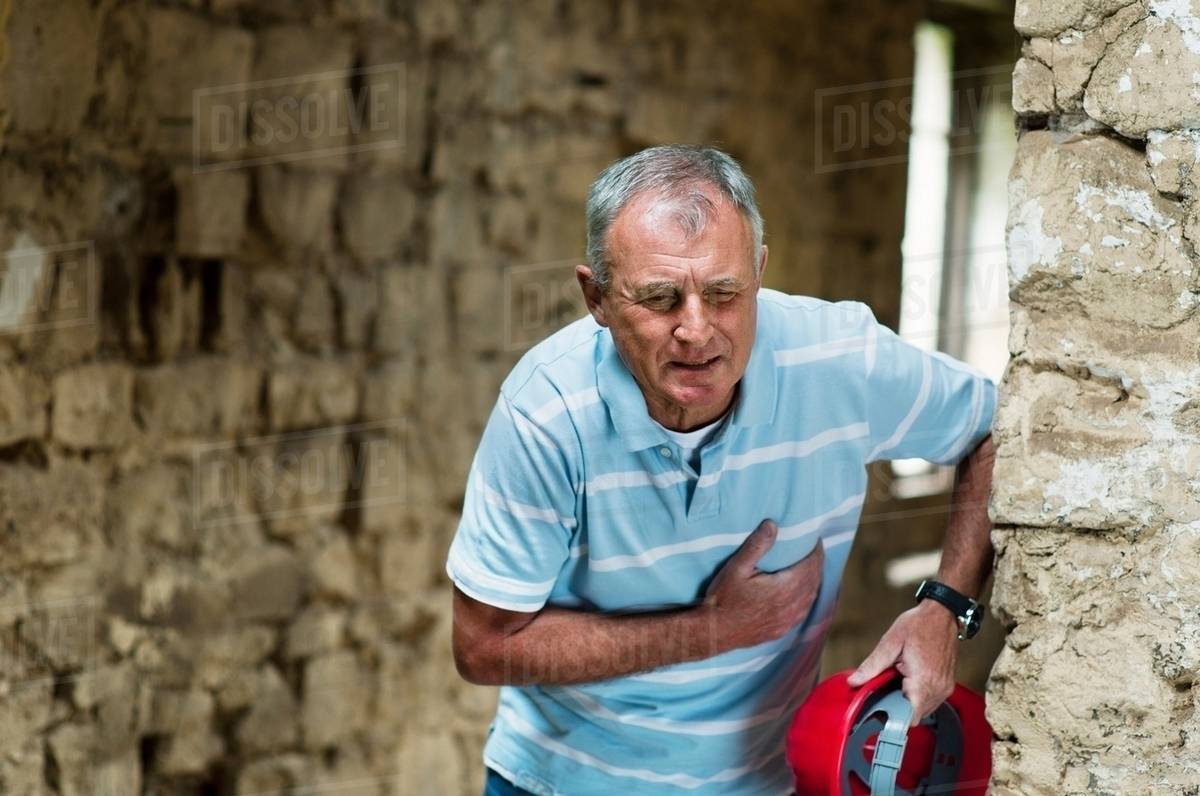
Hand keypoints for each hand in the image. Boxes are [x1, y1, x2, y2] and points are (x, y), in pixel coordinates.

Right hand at [702, 520, 823, 651]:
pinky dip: (807, 598)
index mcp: (784, 588)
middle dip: (816, 564)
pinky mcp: (781, 630)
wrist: (715, 632)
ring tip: (810, 568)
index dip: (816, 552)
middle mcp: (791, 606)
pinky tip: (801, 594)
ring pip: (811, 597)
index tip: (815, 540)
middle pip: (814, 581)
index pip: (810, 566)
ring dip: (813, 581)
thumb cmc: (723, 598)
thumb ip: (756, 546)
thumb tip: (772, 524)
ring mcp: (787, 620)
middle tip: (813, 550)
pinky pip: (803, 611)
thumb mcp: (737, 567)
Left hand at [846, 600, 958, 724]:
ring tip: (900, 679)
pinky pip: (930, 700)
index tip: (880, 711)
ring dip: (908, 700)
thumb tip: (855, 681)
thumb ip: (872, 665)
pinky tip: (910, 678)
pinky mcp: (947, 685)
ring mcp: (945, 687)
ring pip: (923, 710)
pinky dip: (918, 695)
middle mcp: (938, 687)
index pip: (909, 717)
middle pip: (914, 715)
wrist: (942, 614)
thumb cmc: (919, 624)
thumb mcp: (890, 642)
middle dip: (898, 706)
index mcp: (924, 679)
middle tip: (886, 687)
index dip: (893, 717)